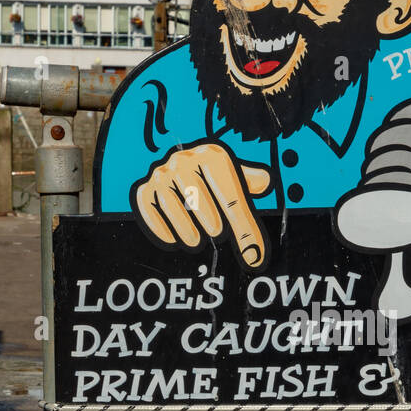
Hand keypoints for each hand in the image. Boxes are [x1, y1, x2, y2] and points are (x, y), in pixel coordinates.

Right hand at [133, 142, 271, 265]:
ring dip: (185, 227)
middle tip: (217, 234)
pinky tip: (173, 239)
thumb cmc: (214, 175)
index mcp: (213, 157)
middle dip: (209, 220)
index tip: (252, 252)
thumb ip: (250, 187)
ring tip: (196, 242)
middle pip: (197, 196)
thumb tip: (264, 196)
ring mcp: (162, 174)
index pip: (231, 195)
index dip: (242, 225)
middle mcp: (184, 161)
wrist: (183, 164)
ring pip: (172, 204)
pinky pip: (149, 208)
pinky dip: (161, 227)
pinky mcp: (145, 189)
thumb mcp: (234, 176)